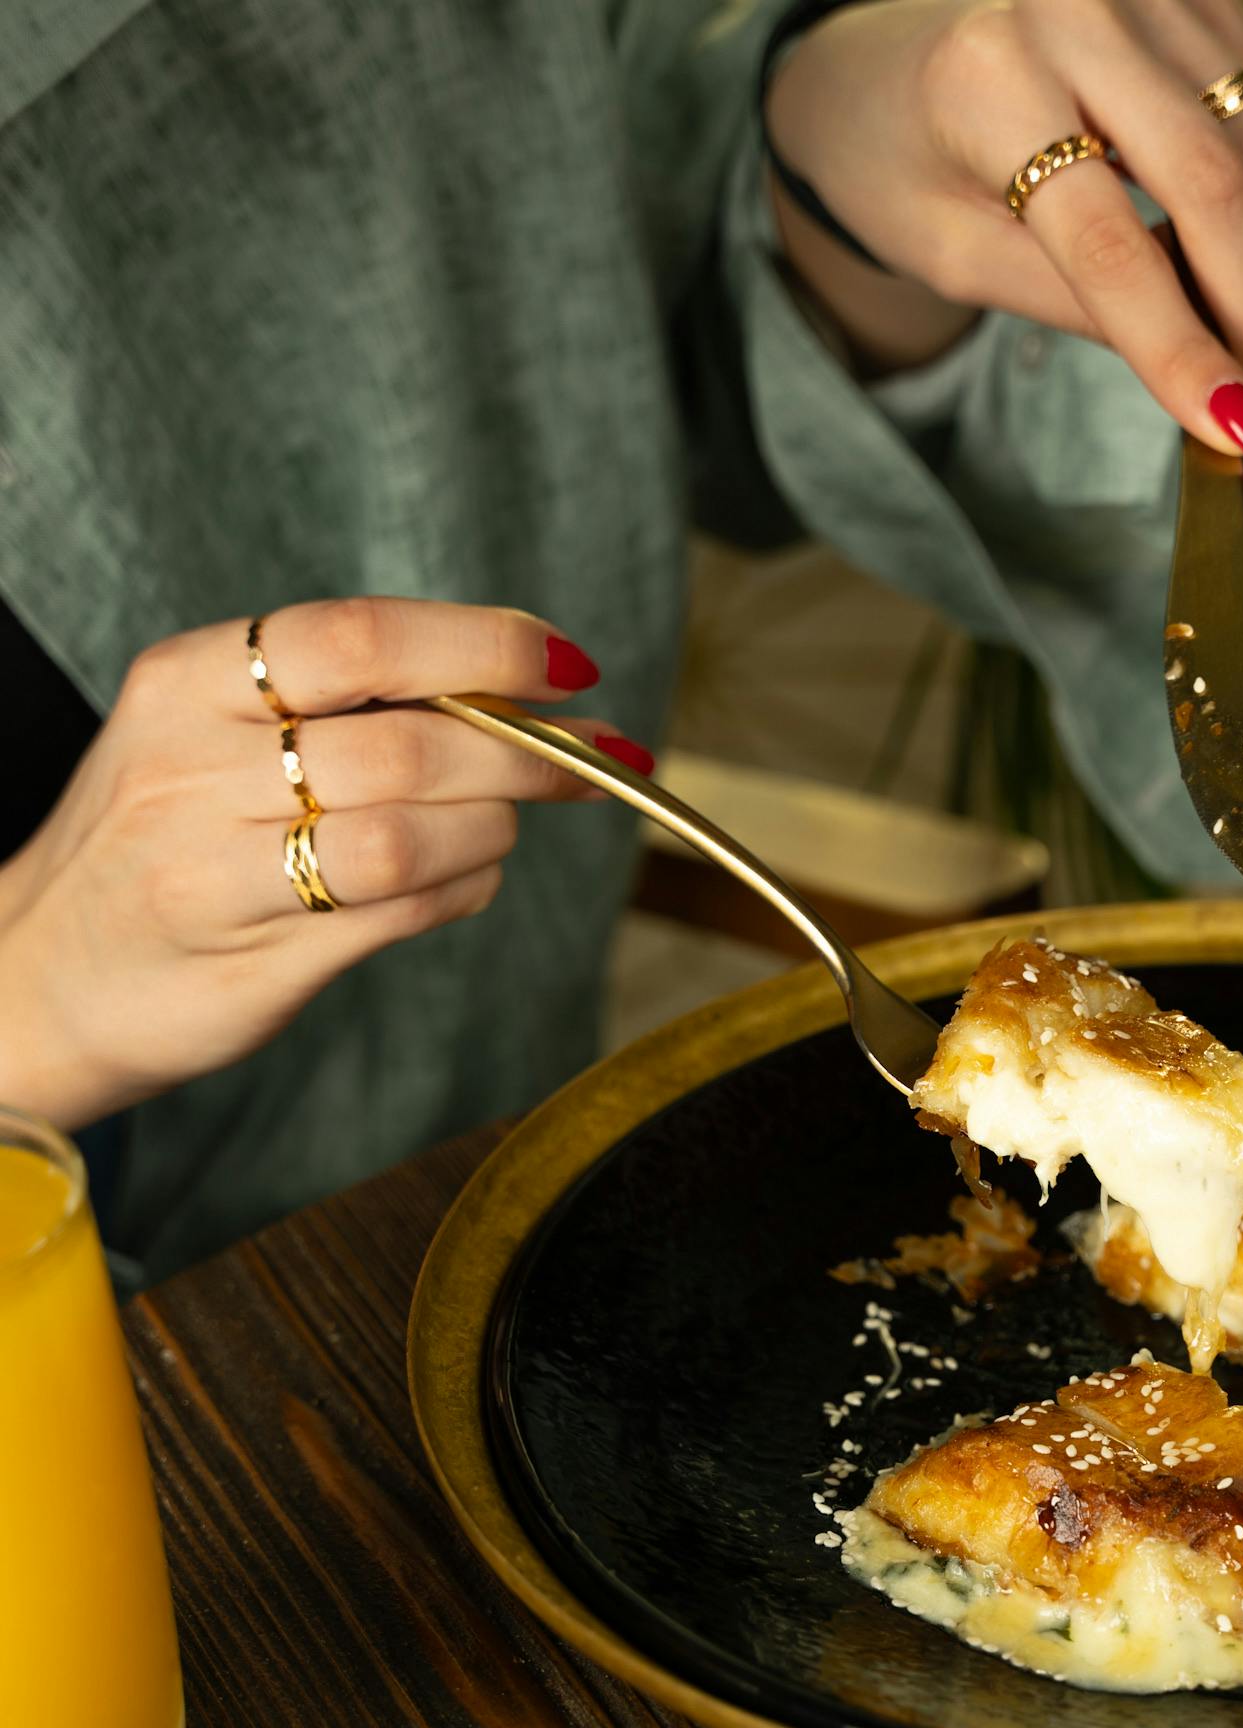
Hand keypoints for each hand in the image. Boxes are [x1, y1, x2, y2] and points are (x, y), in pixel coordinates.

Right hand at [0, 600, 649, 1130]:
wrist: (37, 976)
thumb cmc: (154, 842)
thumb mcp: (207, 732)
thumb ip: (336, 702)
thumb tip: (508, 682)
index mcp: (188, 684)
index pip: (358, 638)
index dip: (481, 644)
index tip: (565, 661)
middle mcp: (195, 769)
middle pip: (406, 742)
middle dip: (523, 753)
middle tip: (589, 760)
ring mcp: (221, 871)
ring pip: (411, 833)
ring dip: (493, 829)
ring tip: (500, 826)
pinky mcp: (258, 961)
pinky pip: (402, 913)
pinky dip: (462, 889)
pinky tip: (463, 877)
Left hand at [766, 0, 1242, 466]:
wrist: (878, 57)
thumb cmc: (901, 163)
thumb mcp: (957, 257)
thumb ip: (1076, 304)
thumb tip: (1209, 366)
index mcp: (987, 83)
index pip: (1111, 249)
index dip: (1182, 351)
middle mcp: (1070, 7)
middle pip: (1215, 185)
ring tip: (1201, 290)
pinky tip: (1198, 212)